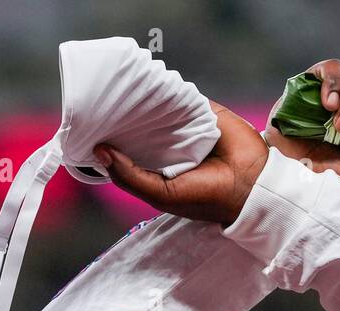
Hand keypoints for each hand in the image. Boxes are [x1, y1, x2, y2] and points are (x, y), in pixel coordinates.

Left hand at [93, 101, 268, 226]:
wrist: (251, 184)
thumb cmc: (205, 197)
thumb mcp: (161, 194)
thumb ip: (130, 177)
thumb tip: (100, 150)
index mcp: (156, 167)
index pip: (126, 149)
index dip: (109, 140)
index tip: (89, 128)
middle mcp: (167, 146)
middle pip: (137, 125)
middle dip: (120, 118)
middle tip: (97, 104)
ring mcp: (184, 126)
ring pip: (156, 108)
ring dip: (141, 101)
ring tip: (117, 91)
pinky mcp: (201, 111)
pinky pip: (179, 97)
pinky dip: (165, 91)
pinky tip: (147, 85)